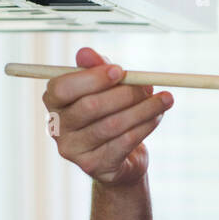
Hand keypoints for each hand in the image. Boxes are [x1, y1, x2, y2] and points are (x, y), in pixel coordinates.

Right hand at [43, 46, 172, 188]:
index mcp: (53, 103)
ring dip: (143, 109)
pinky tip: (158, 116)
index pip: (63, 88)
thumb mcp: (103, 85)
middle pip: (90, 107)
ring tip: (164, 99)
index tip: (120, 71)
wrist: (121, 155)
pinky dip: (145, 126)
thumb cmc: (109, 111)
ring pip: (112, 125)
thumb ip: (95, 67)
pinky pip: (123, 143)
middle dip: (125, 94)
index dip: (92, 78)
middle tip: (149, 86)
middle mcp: (57, 128)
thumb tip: (85, 53)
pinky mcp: (94, 167)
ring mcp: (73, 151)